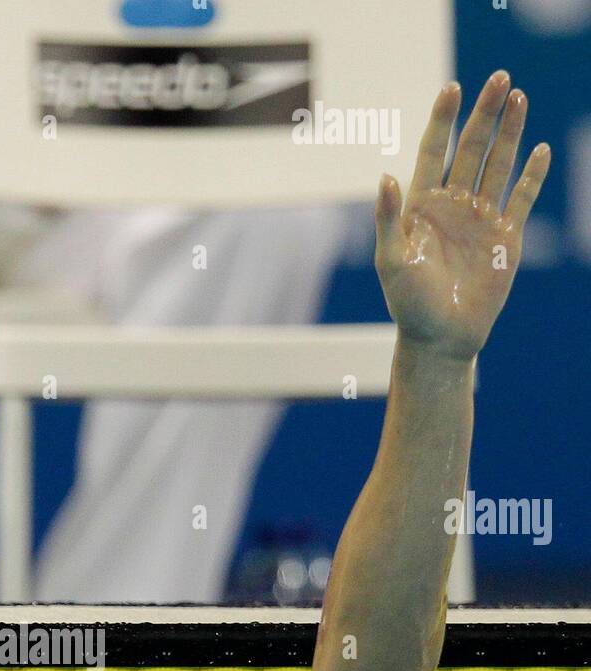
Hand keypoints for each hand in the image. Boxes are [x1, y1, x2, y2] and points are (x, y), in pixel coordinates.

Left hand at [374, 72, 549, 359]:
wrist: (440, 338)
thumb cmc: (409, 303)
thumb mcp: (391, 261)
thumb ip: (387, 220)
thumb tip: (387, 177)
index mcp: (422, 206)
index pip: (433, 151)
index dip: (442, 120)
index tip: (452, 89)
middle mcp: (453, 205)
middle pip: (471, 148)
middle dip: (485, 113)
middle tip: (499, 79)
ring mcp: (480, 218)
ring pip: (498, 164)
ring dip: (509, 132)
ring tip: (517, 97)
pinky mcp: (505, 237)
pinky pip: (521, 198)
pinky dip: (531, 175)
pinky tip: (538, 149)